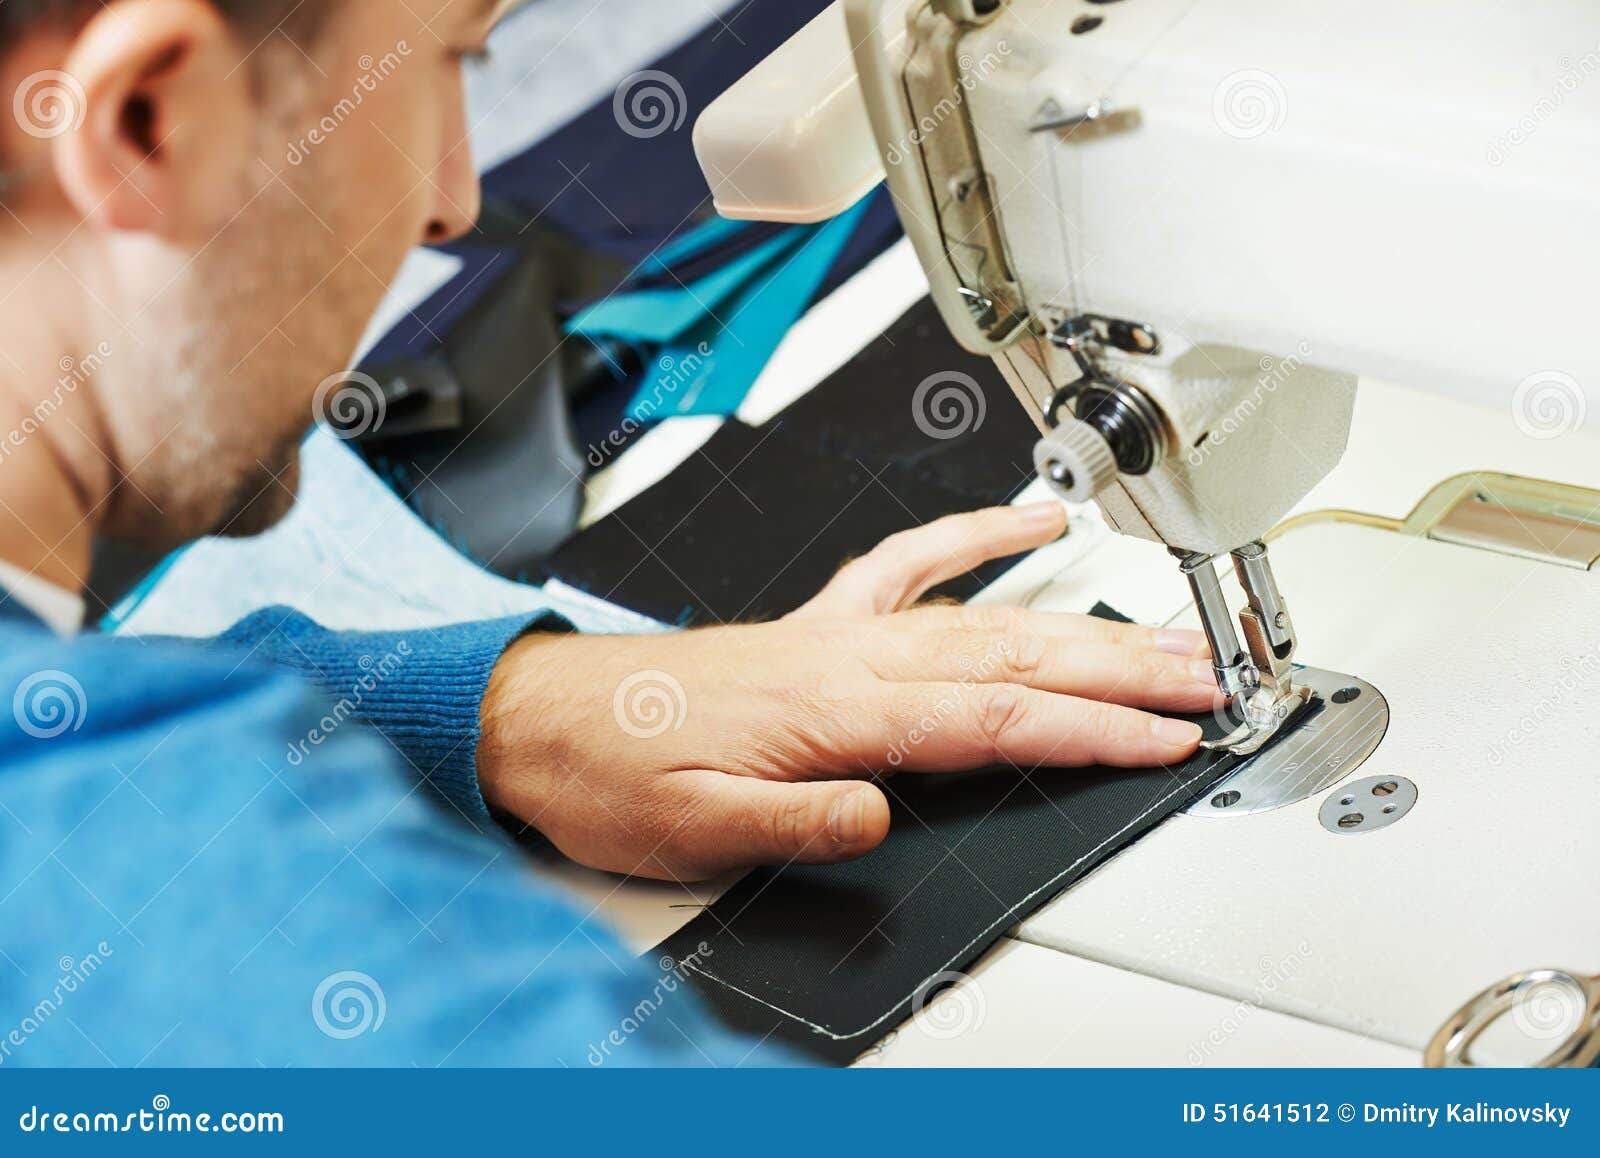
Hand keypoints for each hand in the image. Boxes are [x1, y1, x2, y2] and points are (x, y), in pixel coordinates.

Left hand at [479, 503, 1218, 880]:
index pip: (993, 715)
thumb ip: (794, 818)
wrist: (547, 720)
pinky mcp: (824, 622)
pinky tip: (1030, 520)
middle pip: (1015, 653)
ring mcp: (842, 630)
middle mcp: (850, 655)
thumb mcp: (694, 826)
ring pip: (986, 615)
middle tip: (1208, 676)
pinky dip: (975, 535)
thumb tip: (877, 813)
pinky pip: (912, 563)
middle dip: (1122, 667)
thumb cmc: (616, 772)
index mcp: (834, 707)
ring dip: (1082, 621)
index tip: (1166, 735)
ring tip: (1163, 631)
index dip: (1092, 725)